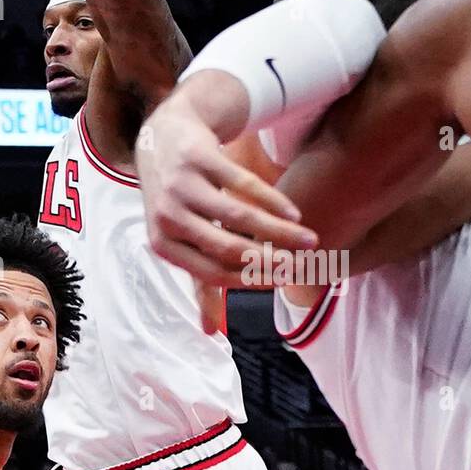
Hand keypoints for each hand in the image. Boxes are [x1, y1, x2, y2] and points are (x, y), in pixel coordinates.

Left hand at [138, 94, 316, 289]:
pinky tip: (294, 213)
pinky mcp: (200, 158)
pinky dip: (273, 200)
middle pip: (226, 247)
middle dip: (268, 260)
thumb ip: (198, 282)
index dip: (248, 280)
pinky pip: (243, 184)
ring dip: (279, 231)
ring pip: (239, 216)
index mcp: (162, 244)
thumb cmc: (177, 202)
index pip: (210, 273)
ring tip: (308, 240)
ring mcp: (182, 187)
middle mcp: (168, 217)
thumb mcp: (180, 240)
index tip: (282, 281)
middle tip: (301, 265)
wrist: (162, 139)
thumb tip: (211, 331)